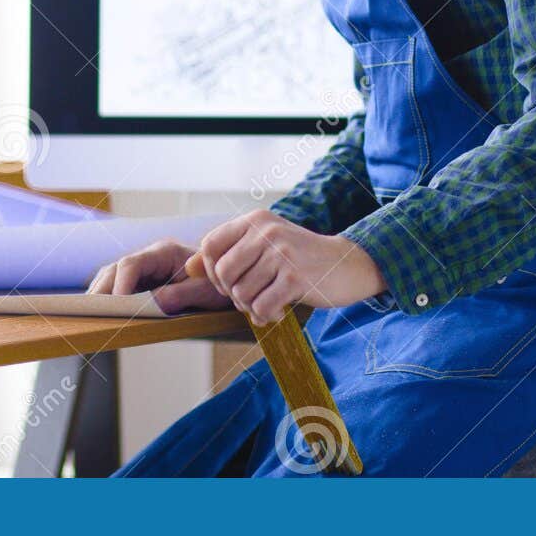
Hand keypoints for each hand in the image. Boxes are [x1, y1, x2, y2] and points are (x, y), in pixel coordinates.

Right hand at [86, 238, 232, 315]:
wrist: (224, 279)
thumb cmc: (215, 284)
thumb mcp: (204, 291)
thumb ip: (180, 295)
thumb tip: (154, 304)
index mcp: (164, 252)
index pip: (131, 264)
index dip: (120, 284)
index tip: (115, 305)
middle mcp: (149, 257)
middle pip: (115, 269)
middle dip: (102, 290)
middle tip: (92, 311)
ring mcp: (143, 269)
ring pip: (112, 277)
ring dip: (101, 294)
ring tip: (91, 315)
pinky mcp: (141, 282)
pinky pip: (119, 287)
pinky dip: (109, 299)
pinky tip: (102, 314)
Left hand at [191, 210, 384, 325]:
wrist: (348, 264)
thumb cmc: (301, 258)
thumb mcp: (264, 246)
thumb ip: (228, 253)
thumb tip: (188, 267)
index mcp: (255, 220)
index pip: (210, 245)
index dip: (212, 271)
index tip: (227, 283)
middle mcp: (266, 231)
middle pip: (224, 273)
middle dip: (231, 294)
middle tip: (250, 298)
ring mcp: (281, 253)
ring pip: (241, 293)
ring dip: (250, 307)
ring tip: (267, 303)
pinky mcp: (295, 277)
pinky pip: (261, 306)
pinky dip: (266, 315)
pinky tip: (279, 311)